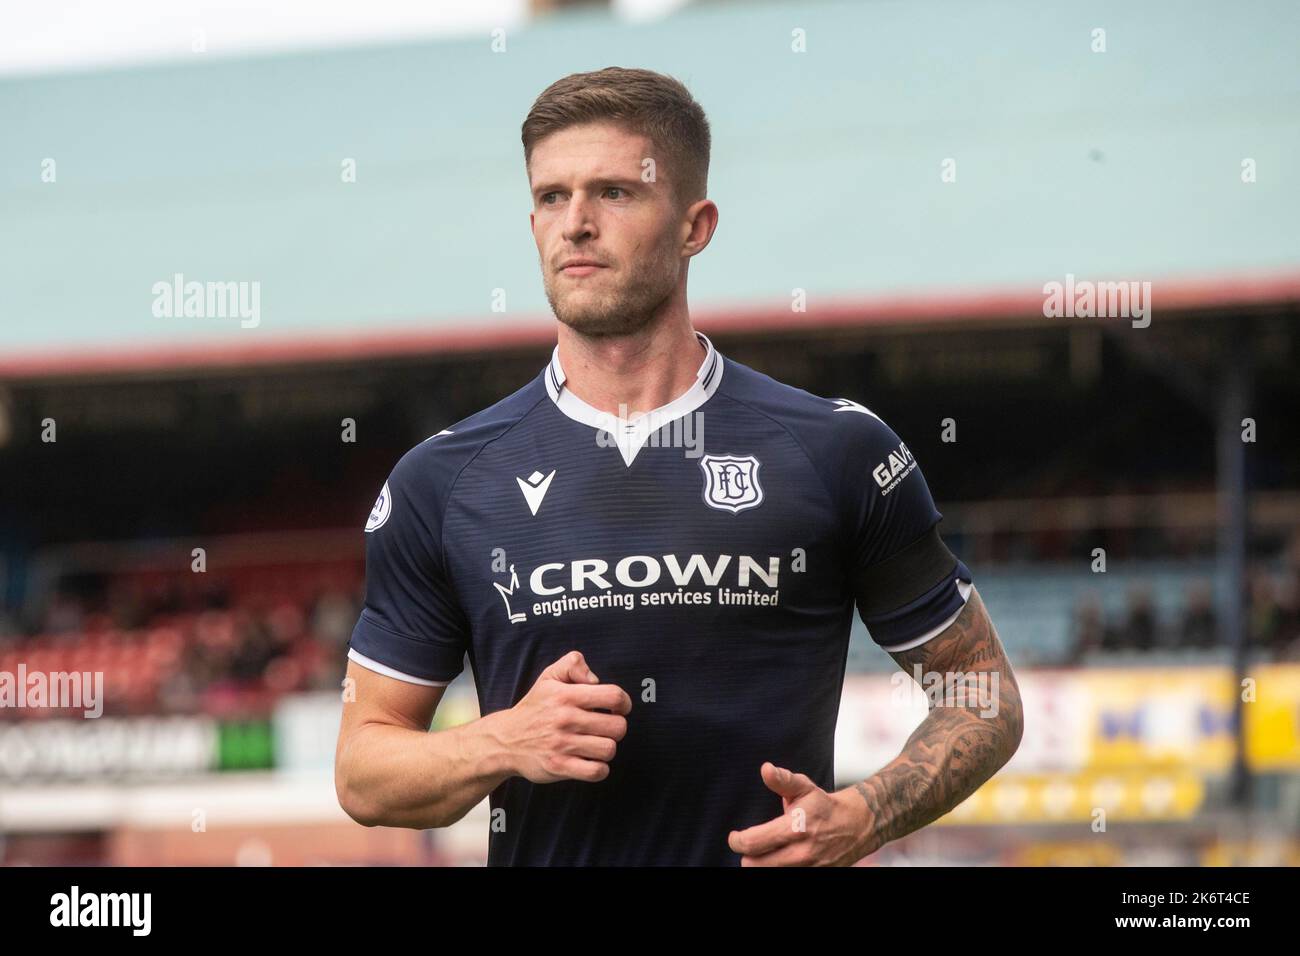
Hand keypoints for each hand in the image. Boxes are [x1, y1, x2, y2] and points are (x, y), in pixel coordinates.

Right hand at [498, 650, 630, 783]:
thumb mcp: (549, 676)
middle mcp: (566, 719)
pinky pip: (596, 771)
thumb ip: (573, 664)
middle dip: (616, 727)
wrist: (505, 740)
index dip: (623, 702)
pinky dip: (599, 768)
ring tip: (595, 744)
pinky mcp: (559, 766)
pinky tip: (591, 761)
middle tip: (605, 728)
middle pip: (618, 727)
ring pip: (609, 749)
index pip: (613, 696)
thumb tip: (595, 679)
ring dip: (606, 748)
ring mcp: (562, 745)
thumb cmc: (534, 708)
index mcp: (566, 695)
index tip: (617, 708)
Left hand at [727, 762, 869, 865]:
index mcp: (795, 827)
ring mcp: (808, 868)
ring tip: (763, 853)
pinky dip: (776, 870)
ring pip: (768, 875)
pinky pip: (785, 879)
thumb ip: (782, 780)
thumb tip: (766, 769)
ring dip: (761, 864)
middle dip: (747, 855)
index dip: (737, 841)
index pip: (753, 842)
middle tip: (750, 846)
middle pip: (755, 865)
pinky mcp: (815, 876)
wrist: (855, 826)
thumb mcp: (803, 787)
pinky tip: (776, 860)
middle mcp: (801, 852)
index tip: (735, 836)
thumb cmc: (824, 806)